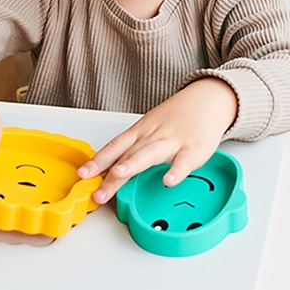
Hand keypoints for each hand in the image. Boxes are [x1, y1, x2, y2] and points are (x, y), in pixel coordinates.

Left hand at [77, 78, 237, 203]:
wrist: (207, 99)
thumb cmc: (177, 117)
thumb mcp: (150, 128)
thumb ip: (134, 149)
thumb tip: (112, 169)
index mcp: (140, 132)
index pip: (114, 146)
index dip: (97, 161)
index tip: (82, 175)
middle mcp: (152, 136)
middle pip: (127, 154)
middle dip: (109, 173)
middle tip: (96, 191)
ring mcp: (172, 141)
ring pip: (149, 153)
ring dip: (133, 164)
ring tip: (118, 175)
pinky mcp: (194, 149)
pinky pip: (184, 161)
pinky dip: (176, 171)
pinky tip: (168, 181)